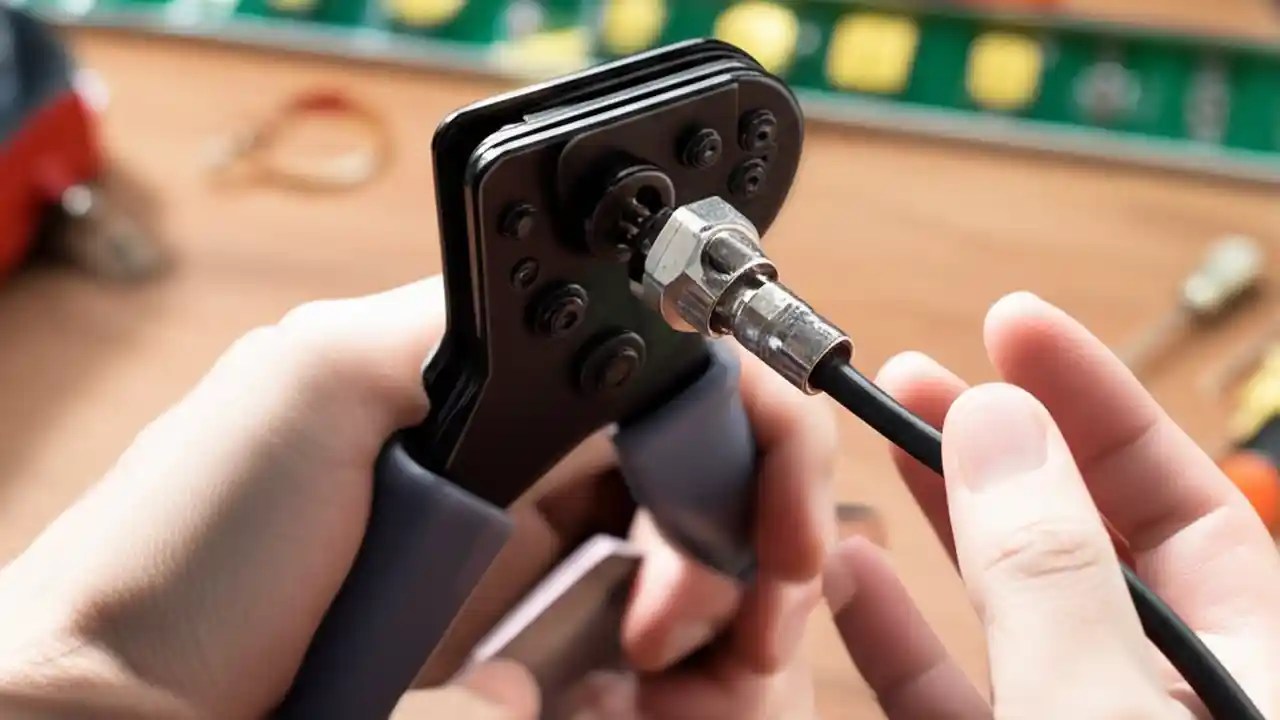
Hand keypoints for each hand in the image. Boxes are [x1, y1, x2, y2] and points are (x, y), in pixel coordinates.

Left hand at [0, 275, 837, 719]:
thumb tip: (604, 309)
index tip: (780, 523)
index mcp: (493, 396)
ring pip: (687, 584)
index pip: (670, 383)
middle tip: (755, 616)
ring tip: (694, 674)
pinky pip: (630, 664)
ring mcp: (518, 578)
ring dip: (726, 624)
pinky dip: (671, 682)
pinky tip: (634, 698)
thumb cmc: (189, 551)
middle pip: (700, 487)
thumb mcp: (321, 379)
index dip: (749, 437)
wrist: (121, 711)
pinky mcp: (510, 664)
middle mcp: (521, 477)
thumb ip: (464, 329)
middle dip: (757, 544)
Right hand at [822, 292, 1279, 717]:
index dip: (1096, 398)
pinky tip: (855, 574)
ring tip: (883, 443)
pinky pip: (945, 689)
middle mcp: (1161, 693)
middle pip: (1078, 535)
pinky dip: (895, 631)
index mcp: (1244, 664)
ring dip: (940, 520)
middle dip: (996, 443)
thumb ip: (1049, 571)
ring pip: (1007, 605)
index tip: (1014, 325)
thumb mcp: (1098, 707)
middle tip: (920, 377)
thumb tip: (998, 423)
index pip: (1182, 496)